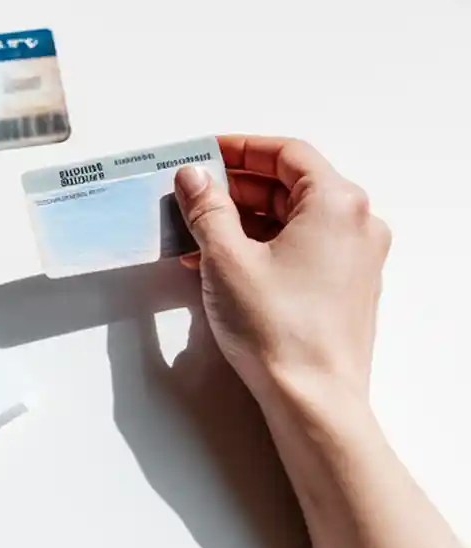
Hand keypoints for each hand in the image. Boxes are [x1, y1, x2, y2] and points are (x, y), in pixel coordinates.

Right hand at [173, 136, 390, 418]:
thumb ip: (207, 210)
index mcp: (337, 204)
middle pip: (291, 186)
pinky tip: (221, 261)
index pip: (286, 154)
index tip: (205, 154)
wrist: (312, 398)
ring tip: (196, 232)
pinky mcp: (344, 288)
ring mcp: (355, 259)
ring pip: (293, 220)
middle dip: (236, 188)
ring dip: (244, 220)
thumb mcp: (226, 259)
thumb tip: (195, 179)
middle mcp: (356, 225)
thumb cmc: (279, 330)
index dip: (240, 149)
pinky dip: (262, 246)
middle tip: (192, 194)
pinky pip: (300, 249)